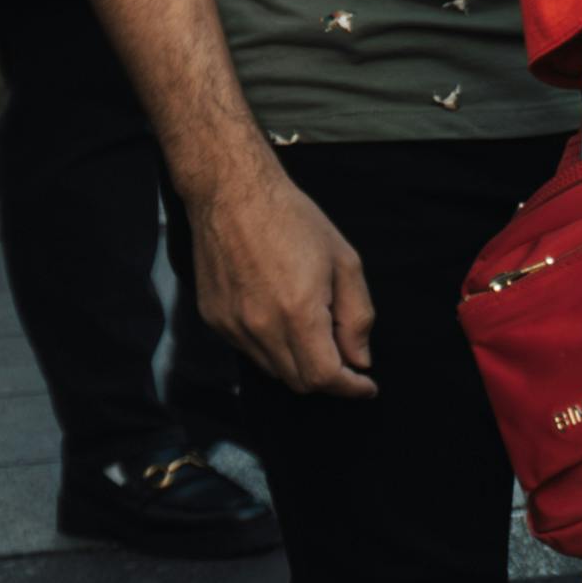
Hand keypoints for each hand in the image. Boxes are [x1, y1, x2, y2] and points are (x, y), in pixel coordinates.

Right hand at [194, 157, 374, 404]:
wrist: (232, 194)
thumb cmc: (292, 220)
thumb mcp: (344, 262)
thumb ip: (357, 316)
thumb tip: (360, 359)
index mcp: (298, 312)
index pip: (325, 377)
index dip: (350, 388)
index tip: (366, 386)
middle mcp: (261, 327)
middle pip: (299, 381)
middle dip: (329, 379)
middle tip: (347, 359)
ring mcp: (232, 326)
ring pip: (273, 370)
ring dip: (300, 365)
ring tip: (316, 332)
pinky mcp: (214, 320)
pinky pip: (249, 352)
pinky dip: (273, 349)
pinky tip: (284, 320)